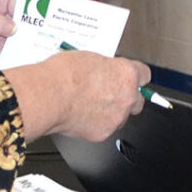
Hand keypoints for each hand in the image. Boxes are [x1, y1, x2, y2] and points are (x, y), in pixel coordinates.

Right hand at [5, 50, 148, 142]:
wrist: (47, 96)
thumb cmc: (62, 75)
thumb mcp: (89, 58)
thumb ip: (104, 67)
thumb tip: (104, 71)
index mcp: (126, 74)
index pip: (144, 75)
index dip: (134, 76)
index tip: (128, 78)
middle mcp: (126, 97)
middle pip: (138, 100)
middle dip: (127, 97)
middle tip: (109, 93)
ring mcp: (116, 117)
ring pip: (120, 117)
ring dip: (110, 112)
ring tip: (89, 105)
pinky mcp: (103, 133)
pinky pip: (104, 128)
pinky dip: (95, 124)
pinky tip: (81, 115)